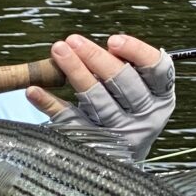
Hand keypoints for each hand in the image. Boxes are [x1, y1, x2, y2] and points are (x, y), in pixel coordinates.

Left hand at [27, 33, 175, 159]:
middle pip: (124, 83)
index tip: (113, 39)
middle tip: (73, 40)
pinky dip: (50, 104)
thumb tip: (89, 46)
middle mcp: (146, 116)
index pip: (157, 70)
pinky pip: (71, 121)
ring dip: (76, 72)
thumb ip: (125, 67)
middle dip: (96, 58)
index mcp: (161, 97)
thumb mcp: (139, 89)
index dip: (136, 52)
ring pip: (98, 100)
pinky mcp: (95, 143)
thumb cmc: (127, 109)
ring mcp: (120, 133)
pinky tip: (34, 91)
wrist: (122, 156)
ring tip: (58, 51)